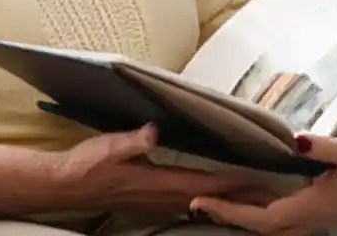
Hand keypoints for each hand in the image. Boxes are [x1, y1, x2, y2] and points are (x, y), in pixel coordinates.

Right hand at [57, 124, 266, 217]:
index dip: (233, 180)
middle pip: (212, 198)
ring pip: (204, 204)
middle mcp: (163, 197)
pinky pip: (190, 205)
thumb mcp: (109, 147)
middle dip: (242, 195)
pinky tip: (218, 198)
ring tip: (255, 195)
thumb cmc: (86, 166)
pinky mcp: (153, 203)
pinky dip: (210, 201)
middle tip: (272, 190)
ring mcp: (159, 203)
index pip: (205, 182)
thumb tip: (153, 131)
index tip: (258, 177)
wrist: (65, 186)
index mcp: (158, 182)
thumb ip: (133, 140)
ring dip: (229, 200)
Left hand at [190, 129, 336, 235]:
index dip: (230, 212)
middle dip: (233, 218)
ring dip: (251, 218)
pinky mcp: (329, 209)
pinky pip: (290, 221)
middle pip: (265, 229)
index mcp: (314, 206)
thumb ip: (320, 146)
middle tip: (204, 202)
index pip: (262, 218)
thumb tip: (296, 141)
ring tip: (227, 201)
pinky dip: (269, 214)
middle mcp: (315, 218)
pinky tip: (264, 196)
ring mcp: (323, 216)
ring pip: (278, 228)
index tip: (204, 202)